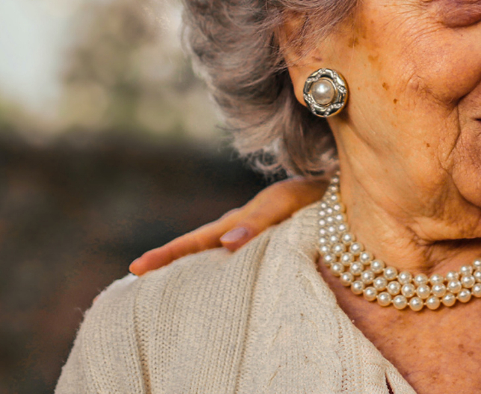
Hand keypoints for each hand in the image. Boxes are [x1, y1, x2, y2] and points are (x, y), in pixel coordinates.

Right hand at [128, 177, 325, 275]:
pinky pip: (242, 265)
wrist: (345, 192)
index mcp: (240, 221)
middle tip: (136, 276)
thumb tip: (224, 244)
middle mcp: (243, 231)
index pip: (197, 240)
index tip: (136, 268)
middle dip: (170, 262)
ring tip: (165, 289)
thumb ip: (258, 220)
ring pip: (217, 257)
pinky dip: (225, 274)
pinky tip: (217, 289)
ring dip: (193, 270)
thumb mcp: (286, 201)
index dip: (168, 254)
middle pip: (200, 249)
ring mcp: (256, 240)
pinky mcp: (274, 249)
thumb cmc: (315, 195)